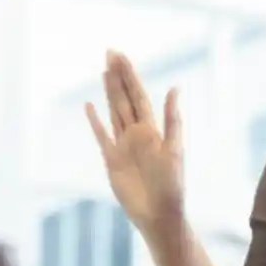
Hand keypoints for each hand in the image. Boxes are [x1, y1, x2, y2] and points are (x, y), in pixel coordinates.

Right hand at [86, 51, 183, 231]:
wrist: (158, 213)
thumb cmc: (171, 185)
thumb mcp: (174, 149)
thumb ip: (172, 119)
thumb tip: (175, 88)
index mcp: (152, 129)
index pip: (138, 95)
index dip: (129, 75)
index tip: (120, 56)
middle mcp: (137, 133)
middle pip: (124, 99)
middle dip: (118, 76)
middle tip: (110, 53)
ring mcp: (123, 145)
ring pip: (114, 112)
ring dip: (108, 92)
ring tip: (103, 71)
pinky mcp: (112, 160)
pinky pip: (102, 136)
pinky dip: (95, 121)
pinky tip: (90, 106)